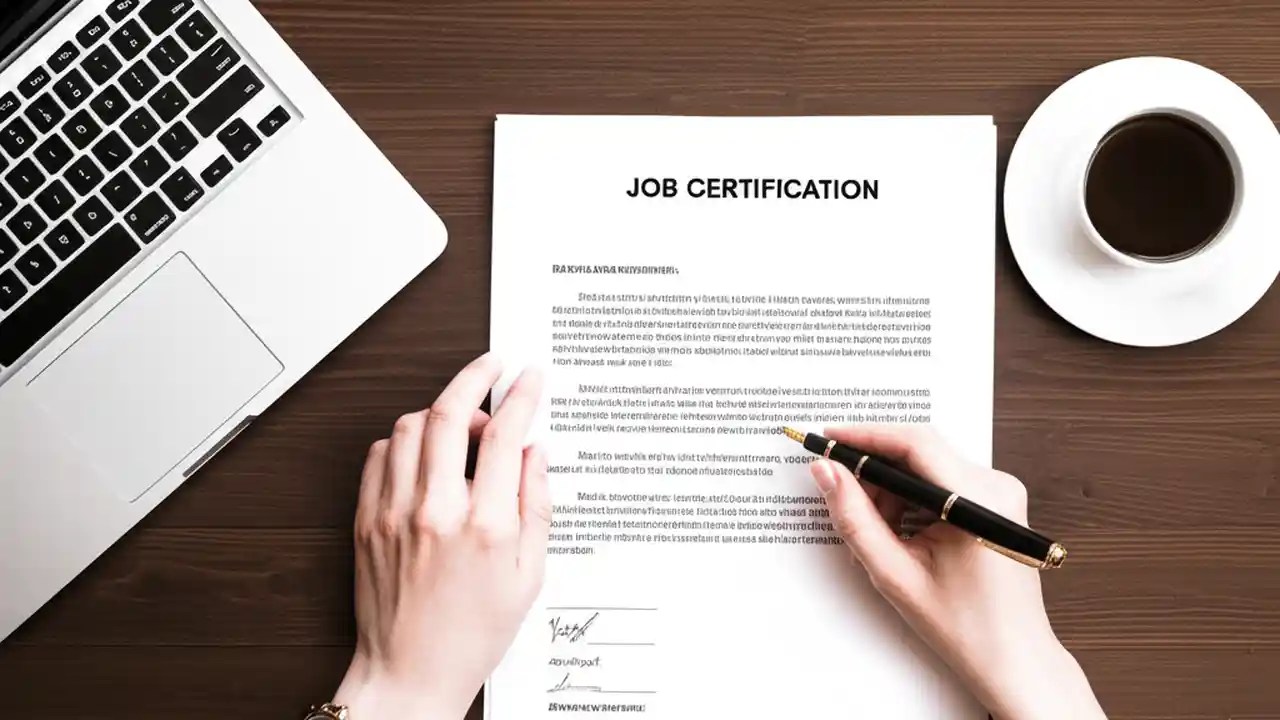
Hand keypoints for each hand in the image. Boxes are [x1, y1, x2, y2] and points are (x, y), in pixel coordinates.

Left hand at [333, 354, 549, 719]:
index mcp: (486, 527)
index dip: (521, 396)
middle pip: (451, 413)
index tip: (530, 378)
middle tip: (491, 366)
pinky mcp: (366, 520)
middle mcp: (437, 513)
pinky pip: (380, 454)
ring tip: (461, 423)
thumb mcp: (529, 576)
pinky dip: (404, 439)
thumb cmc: (472, 634)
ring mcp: (395, 513)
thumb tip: (535, 452)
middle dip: (475, 376)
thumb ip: (537, 506)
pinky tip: (425, 453)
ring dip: (439, 410)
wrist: (410, 672)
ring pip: (411, 426)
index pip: (505, 435)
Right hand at [809, 425, 1105, 719]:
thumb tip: (826, 474)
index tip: (827, 440)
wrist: (1014, 658)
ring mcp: (1000, 492)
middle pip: (919, 452)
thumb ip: (854, 518)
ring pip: (927, 467)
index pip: (914, 442)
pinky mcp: (996, 502)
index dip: (865, 436)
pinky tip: (899, 534)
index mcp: (978, 500)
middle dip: (875, 472)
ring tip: (876, 535)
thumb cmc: (965, 627)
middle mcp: (997, 485)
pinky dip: (912, 500)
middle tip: (842, 499)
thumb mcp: (895, 573)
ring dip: (892, 490)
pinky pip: (942, 482)